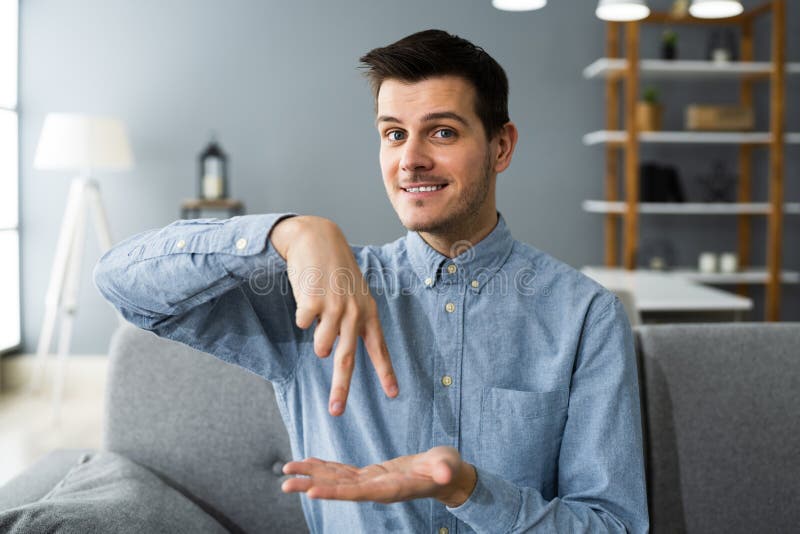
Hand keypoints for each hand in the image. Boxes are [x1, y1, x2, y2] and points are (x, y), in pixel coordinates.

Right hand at [269, 216, 398, 415]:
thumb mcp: (353, 294)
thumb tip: (333, 355)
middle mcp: (355, 312)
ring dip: (317, 341)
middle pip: (347, 358)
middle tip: (336, 411)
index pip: (379, 348)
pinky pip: (303, 323)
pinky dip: (302, 314)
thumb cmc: (334, 270)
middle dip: (341, 387)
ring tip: (318, 320)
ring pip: (321, 345)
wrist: (317, 239)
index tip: (393, 394)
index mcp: (368, 312)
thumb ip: (350, 322)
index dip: (386, 372)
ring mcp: (335, 307)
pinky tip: (306, 296)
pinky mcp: (313, 301)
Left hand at [281, 446, 477, 507]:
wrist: (445, 475)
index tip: (311, 492)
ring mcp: (371, 483)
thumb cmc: (447, 469)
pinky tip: (308, 463)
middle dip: (311, 484)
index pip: (358, 493)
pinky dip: (324, 466)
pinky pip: (342, 472)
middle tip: (284, 483)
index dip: (335, 492)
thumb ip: (444, 470)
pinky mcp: (370, 475)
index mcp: (391, 489)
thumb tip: (444, 473)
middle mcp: (376, 490)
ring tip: (286, 470)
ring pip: (336, 479)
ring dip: (311, 475)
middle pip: (339, 489)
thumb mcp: (448, 466)